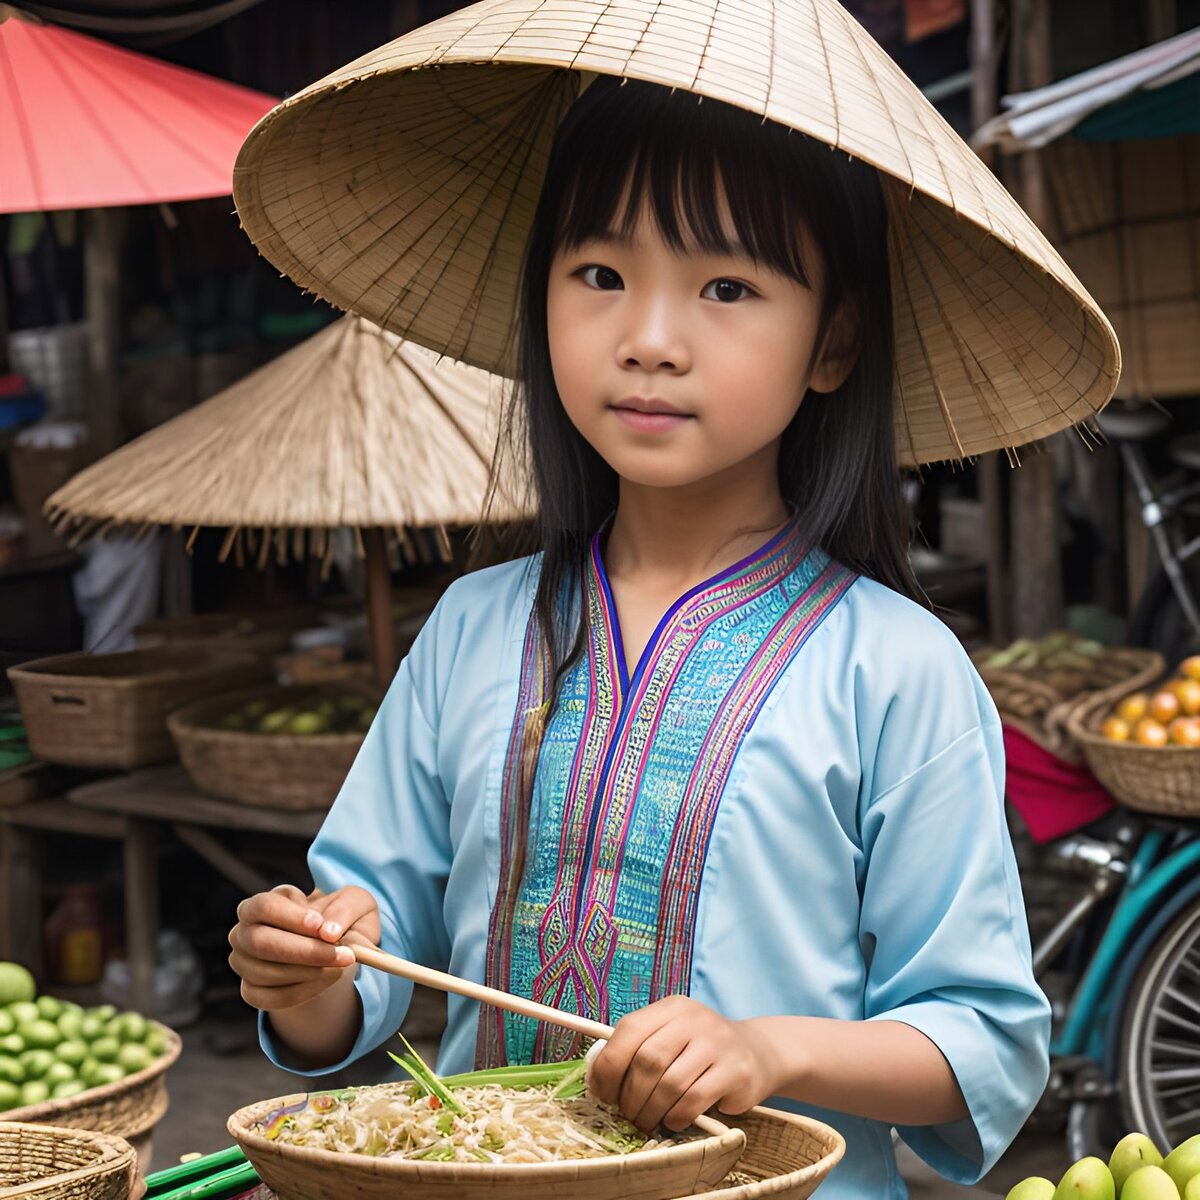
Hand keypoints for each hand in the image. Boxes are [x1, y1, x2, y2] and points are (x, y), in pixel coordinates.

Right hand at [227, 883, 379, 1011]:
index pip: (264, 907)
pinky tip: (325, 980)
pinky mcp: (250, 991)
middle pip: (261, 942)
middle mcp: (243, 933)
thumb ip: (344, 909)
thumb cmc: (338, 917)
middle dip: (305, 951)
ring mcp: (243, 964)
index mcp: (260, 905)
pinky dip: (302, 992)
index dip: (290, 917)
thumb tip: (329, 931)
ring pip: (265, 973)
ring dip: (309, 973)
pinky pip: (269, 998)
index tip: (320, 925)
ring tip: (340, 967)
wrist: (332, 948)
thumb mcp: (352, 903)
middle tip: (345, 955)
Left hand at [586, 995, 776, 1132]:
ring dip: (652, 1111)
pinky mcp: (735, 1070)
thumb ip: (639, 1049)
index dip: (609, 1066)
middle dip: (631, 1096)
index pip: (629, 1030)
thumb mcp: (671, 1037)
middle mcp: (694, 1018)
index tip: (602, 1093)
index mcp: (671, 1008)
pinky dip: (677, 1117)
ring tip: (648, 1122)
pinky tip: (675, 1120)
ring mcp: (717, 1042)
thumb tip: (597, 1081)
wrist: (757, 1054)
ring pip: (670, 1084)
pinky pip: (694, 1100)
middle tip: (629, 1115)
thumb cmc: (700, 1052)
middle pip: (647, 1061)